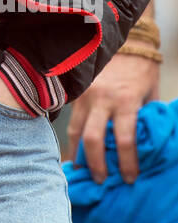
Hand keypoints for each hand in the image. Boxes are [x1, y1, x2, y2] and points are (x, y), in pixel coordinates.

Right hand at [66, 53, 159, 183]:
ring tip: (82, 172)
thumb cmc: (142, 70)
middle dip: (96, 164)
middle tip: (101, 181)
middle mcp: (103, 99)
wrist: (122, 40)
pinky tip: (75, 152)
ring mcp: (86, 95)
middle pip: (93, 139)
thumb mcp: (151, 93)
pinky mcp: (76, 92)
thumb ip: (147, 118)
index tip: (129, 178)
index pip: (124, 139)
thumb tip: (147, 145)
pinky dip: (73, 139)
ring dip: (79, 155)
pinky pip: (71, 120)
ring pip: (76, 131)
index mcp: (126, 100)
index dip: (127, 162)